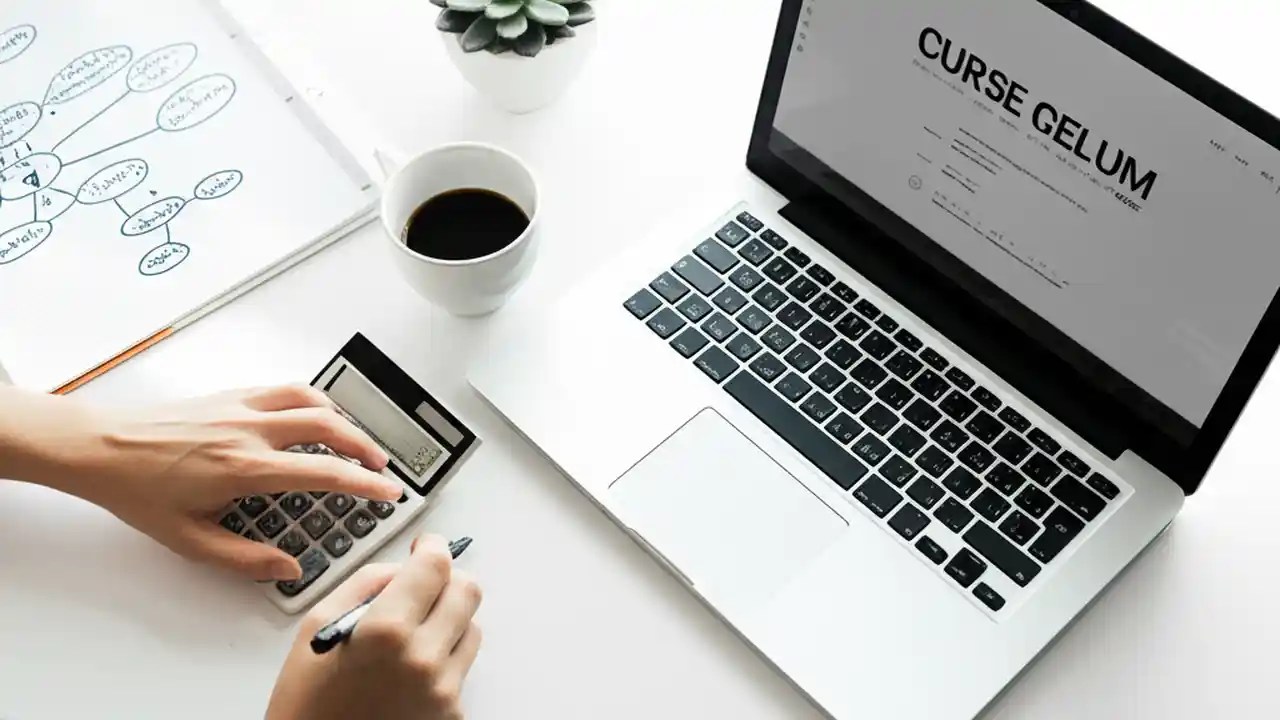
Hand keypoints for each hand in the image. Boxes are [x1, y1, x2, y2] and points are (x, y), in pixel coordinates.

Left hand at [53, 385, 401, 580]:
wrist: (98, 447)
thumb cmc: (136, 490)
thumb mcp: (189, 540)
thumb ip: (244, 558)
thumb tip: (287, 568)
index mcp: (245, 467)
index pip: (325, 471)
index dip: (365, 483)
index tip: (387, 492)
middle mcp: (250, 429)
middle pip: (330, 427)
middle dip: (365, 447)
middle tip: (380, 467)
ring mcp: (242, 406)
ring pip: (312, 399)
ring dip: (343, 419)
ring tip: (355, 439)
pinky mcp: (231, 395)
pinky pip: (286, 389)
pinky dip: (312, 400)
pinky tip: (314, 415)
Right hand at [267, 535, 483, 719]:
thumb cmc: (306, 702)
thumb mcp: (318, 627)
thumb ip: (366, 583)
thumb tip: (403, 567)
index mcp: (387, 631)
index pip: (436, 565)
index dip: (431, 548)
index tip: (425, 547)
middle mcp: (424, 659)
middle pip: (468, 591)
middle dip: (446, 580)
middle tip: (422, 587)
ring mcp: (444, 690)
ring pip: (471, 628)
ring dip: (448, 621)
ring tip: (410, 638)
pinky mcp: (453, 714)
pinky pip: (462, 667)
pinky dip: (443, 660)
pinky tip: (409, 673)